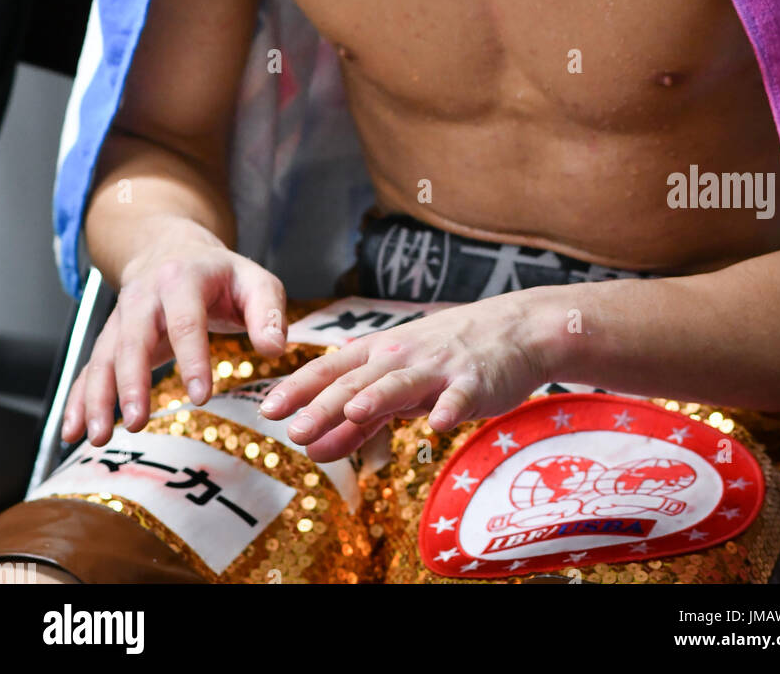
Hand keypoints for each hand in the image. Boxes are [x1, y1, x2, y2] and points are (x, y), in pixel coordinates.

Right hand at [61, 228, 286, 447]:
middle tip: (137, 422)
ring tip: (97, 437)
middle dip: (132, 383)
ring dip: (98, 397)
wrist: (173, 248)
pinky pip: (90, 369)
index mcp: (183, 279)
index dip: (193, 359)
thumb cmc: (221, 274)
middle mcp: (145, 296)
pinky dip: (78, 400)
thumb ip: (268, 312)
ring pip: (105, 357)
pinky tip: (72, 431)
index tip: (201, 397)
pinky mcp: (111, 337)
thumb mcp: (254, 280)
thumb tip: (275, 348)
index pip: (186, 321)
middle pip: (133, 339)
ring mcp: (122, 317)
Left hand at [258, 291, 551, 461]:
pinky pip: (459, 396)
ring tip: (352, 413)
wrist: (513, 332)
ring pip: (401, 382)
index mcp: (380, 354)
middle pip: (357, 380)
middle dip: (325, 404)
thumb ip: (357, 419)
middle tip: (294, 429)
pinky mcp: (474, 381)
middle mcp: (402, 356)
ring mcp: (438, 367)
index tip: (266, 410)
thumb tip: (310, 448)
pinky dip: (449, 407)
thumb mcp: (398, 385)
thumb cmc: (448, 360)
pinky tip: (439, 423)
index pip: (330, 370)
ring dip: (377, 396)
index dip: (298, 389)